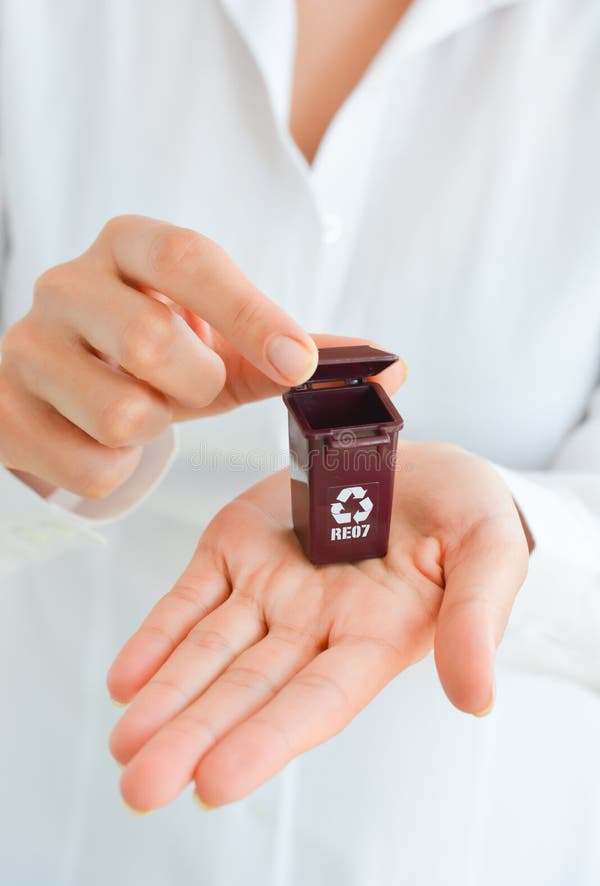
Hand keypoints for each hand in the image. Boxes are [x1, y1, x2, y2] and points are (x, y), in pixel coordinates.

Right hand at [0, 214, 317, 497]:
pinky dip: (118, 469)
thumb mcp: (222, 343)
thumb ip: (294, 349)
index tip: (297, 362)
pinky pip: (88, 466)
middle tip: (191, 387)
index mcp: (127, 246)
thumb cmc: (158, 356)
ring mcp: (26, 347)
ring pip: (120, 414)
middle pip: (150, 341)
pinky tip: (104, 439)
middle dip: (194, 385)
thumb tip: (390, 369)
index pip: (186, 259)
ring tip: (141, 409)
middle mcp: (66, 284)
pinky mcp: (3, 410)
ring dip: (154, 429)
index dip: (248, 312)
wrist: (68, 386)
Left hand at [108, 440, 528, 811]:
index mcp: (375, 635)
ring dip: (165, 697)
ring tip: (124, 745)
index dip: (269, 738)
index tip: (217, 782)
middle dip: (195, 736)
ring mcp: (270, 586)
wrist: (416, 457)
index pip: (317, 699)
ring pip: (209, 650)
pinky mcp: (238, 545)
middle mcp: (313, 624)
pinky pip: (192, 595)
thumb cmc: (463, 507)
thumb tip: (476, 699)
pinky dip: (157, 635)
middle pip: (248, 689)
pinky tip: (126, 679)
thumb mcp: (489, 550)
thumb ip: (476, 619)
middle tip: (142, 788)